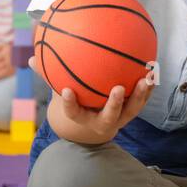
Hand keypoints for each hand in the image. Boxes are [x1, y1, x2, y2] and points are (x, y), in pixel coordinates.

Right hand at [32, 55, 152, 145]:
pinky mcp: (131, 112)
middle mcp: (102, 121)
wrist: (92, 127)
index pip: (74, 113)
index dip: (70, 104)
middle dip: (115, 104)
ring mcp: (119, 119)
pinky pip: (142, 100)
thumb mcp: (60, 92)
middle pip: (110, 116)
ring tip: (146, 78)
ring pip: (132, 111)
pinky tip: (154, 69)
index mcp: (83, 117)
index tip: (66, 92)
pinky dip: (149, 87)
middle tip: (118, 88)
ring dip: (140, 96)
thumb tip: (31, 59)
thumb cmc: (74, 103)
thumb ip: (49, 77)